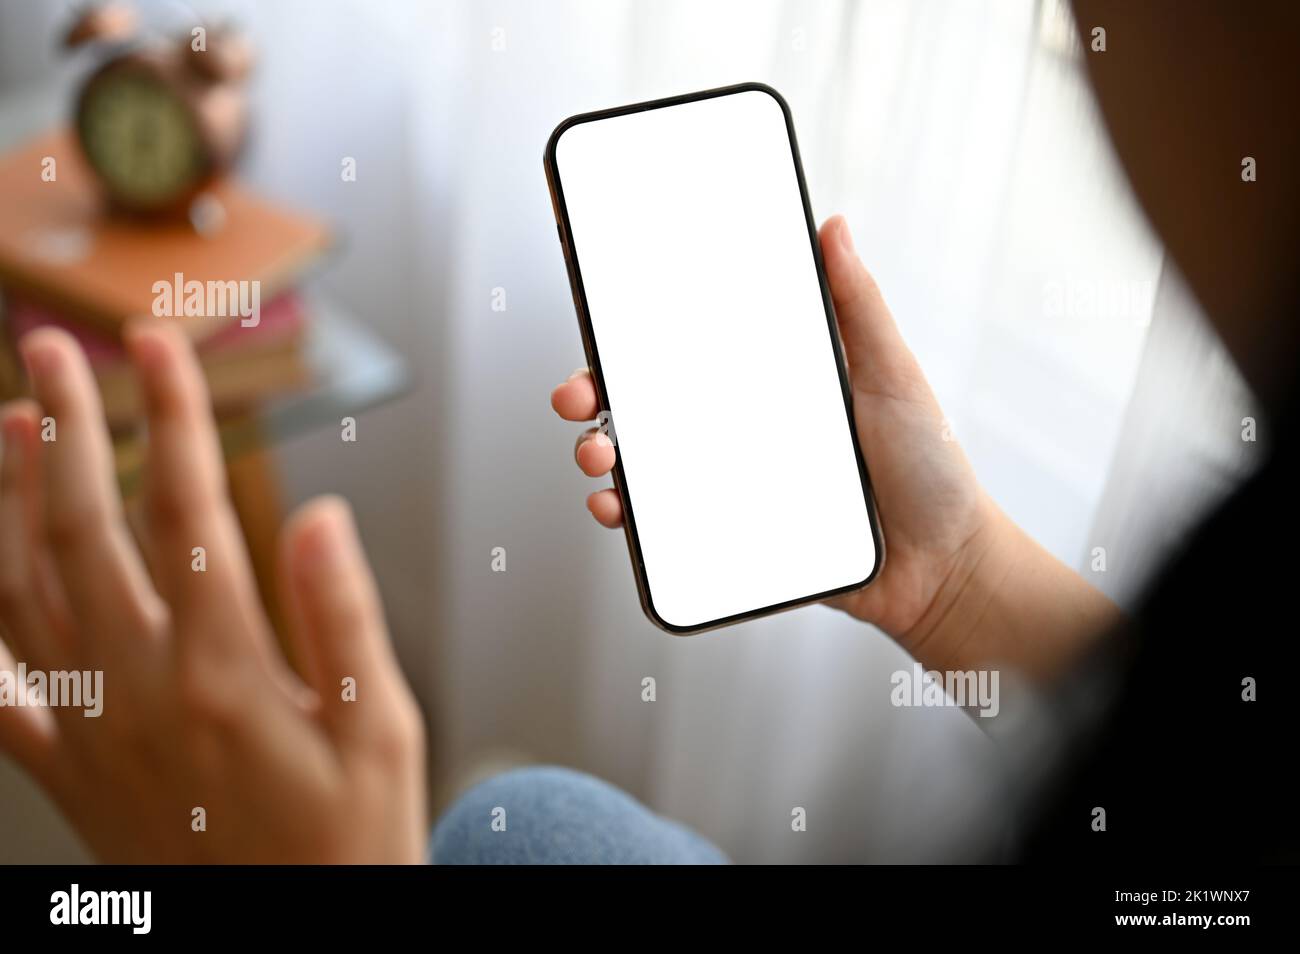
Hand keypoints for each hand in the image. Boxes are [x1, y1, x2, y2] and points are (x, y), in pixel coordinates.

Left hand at [0, 323, 425, 861]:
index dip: (172, 418)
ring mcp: (94, 734)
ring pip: (24, 593)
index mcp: (226, 673)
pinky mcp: (72, 773)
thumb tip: (322, 515)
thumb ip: (346, 618)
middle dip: (70, 429)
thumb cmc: (351, 840)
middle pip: (85, 533)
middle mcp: (141, 694)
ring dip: (11, 501)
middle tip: (55, 351)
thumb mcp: (382, 733)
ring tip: (11, 425)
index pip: (188, 514)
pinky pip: (0, 697)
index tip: (161, 345)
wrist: (296, 945)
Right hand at [551, 216, 1116, 677]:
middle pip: (649, 403)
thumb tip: (835, 229)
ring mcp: (732, 481)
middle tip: (577, 393)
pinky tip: (617, 506)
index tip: (601, 311)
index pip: (691, 346)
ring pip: (646, 462)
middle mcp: (741, 428)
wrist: (944, 566)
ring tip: (599, 453)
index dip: (638, 330)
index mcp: (770, 382)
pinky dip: (629, 516)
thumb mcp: (894, 374)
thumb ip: (859, 306)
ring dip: (603, 453)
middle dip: (595, 393)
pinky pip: (667, 525)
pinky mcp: (731, 535)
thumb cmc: (930, 467)